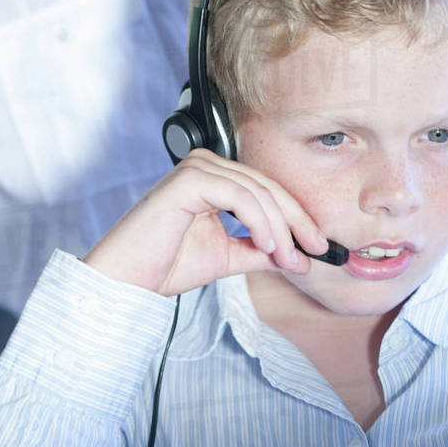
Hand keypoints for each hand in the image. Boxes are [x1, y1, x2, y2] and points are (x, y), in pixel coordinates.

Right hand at [83, 149, 328, 295]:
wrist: (129, 281)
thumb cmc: (167, 266)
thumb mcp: (228, 256)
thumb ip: (261, 250)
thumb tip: (300, 257)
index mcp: (213, 177)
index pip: (265, 190)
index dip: (295, 217)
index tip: (318, 247)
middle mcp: (204, 165)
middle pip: (266, 187)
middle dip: (296, 222)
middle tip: (316, 251)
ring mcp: (195, 168)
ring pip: (257, 192)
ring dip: (280, 228)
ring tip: (290, 258)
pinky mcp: (187, 180)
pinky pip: (239, 196)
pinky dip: (260, 222)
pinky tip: (268, 246)